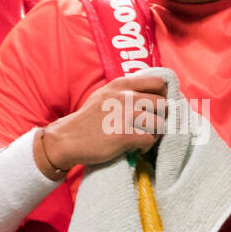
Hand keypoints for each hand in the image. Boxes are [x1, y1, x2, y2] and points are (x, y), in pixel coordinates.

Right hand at [44, 73, 169, 168]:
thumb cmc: (87, 120)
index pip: (159, 83)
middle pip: (163, 105)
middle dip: (160, 117)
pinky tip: (135, 148)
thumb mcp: (104, 95)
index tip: (157, 107)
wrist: (67, 139)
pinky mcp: (125, 136)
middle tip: (150, 127)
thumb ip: (125, 91)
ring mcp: (125, 116)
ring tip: (143, 138)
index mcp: (121, 85)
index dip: (163, 96)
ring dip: (155, 134)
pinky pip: (149, 141)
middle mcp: (125, 97)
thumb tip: (150, 92)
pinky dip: (145, 147)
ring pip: (159, 123)